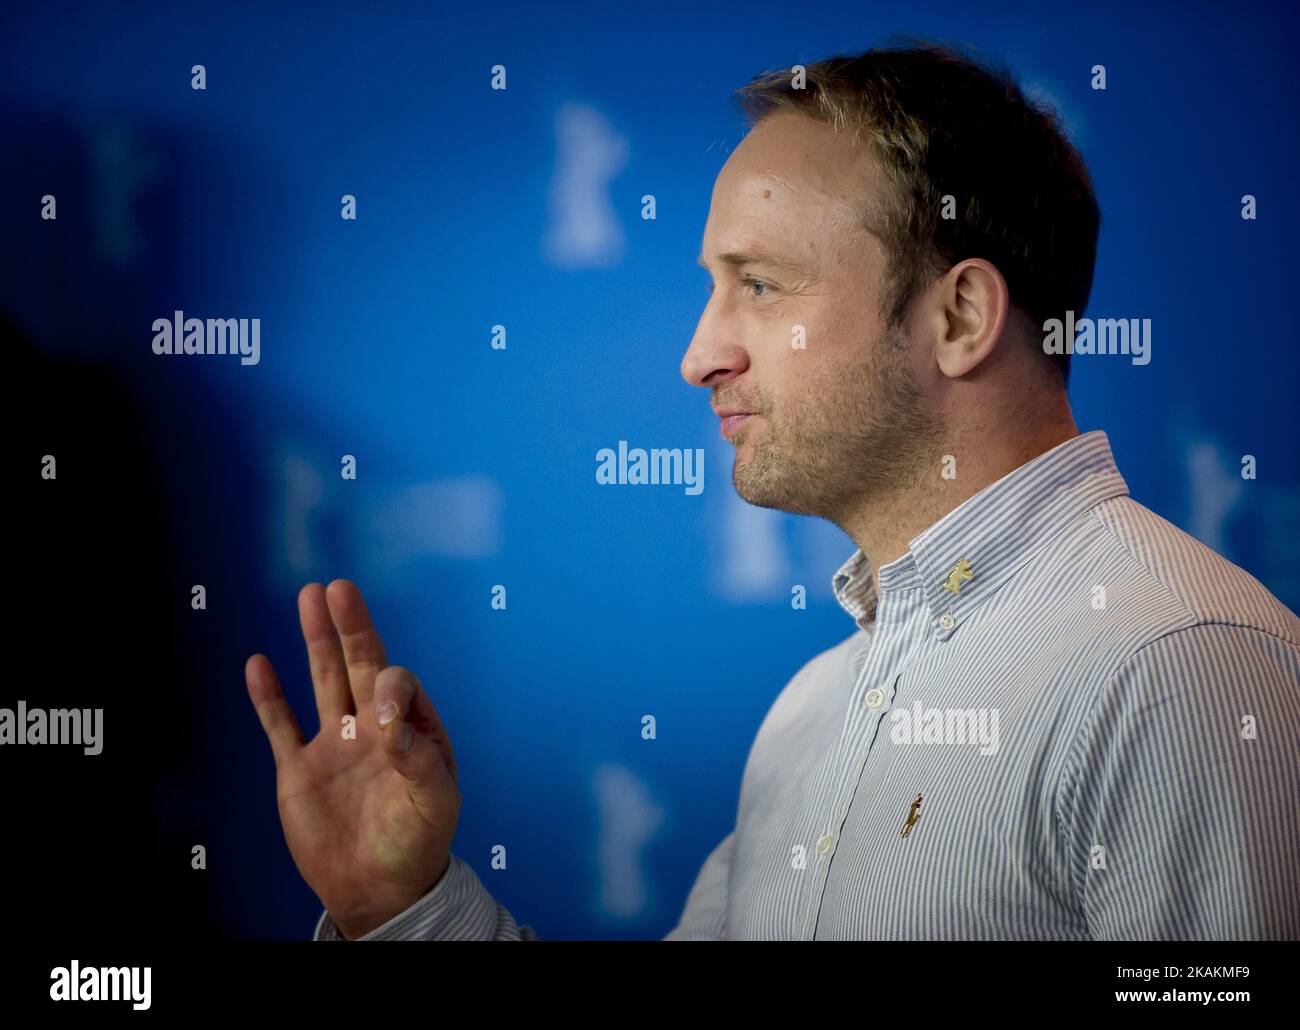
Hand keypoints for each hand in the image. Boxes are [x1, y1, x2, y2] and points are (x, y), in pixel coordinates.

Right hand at [245, 579, 459, 938]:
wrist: (379, 889)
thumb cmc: (418, 843)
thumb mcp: (435, 803)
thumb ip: (420, 760)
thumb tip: (391, 724)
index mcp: (412, 728)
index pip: (398, 686)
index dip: (390, 688)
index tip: (381, 717)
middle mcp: (373, 727)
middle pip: (360, 664)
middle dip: (351, 627)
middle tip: (340, 589)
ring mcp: (334, 743)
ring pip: (323, 681)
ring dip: (316, 641)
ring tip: (310, 597)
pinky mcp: (299, 768)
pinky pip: (281, 725)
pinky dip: (269, 697)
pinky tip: (259, 663)